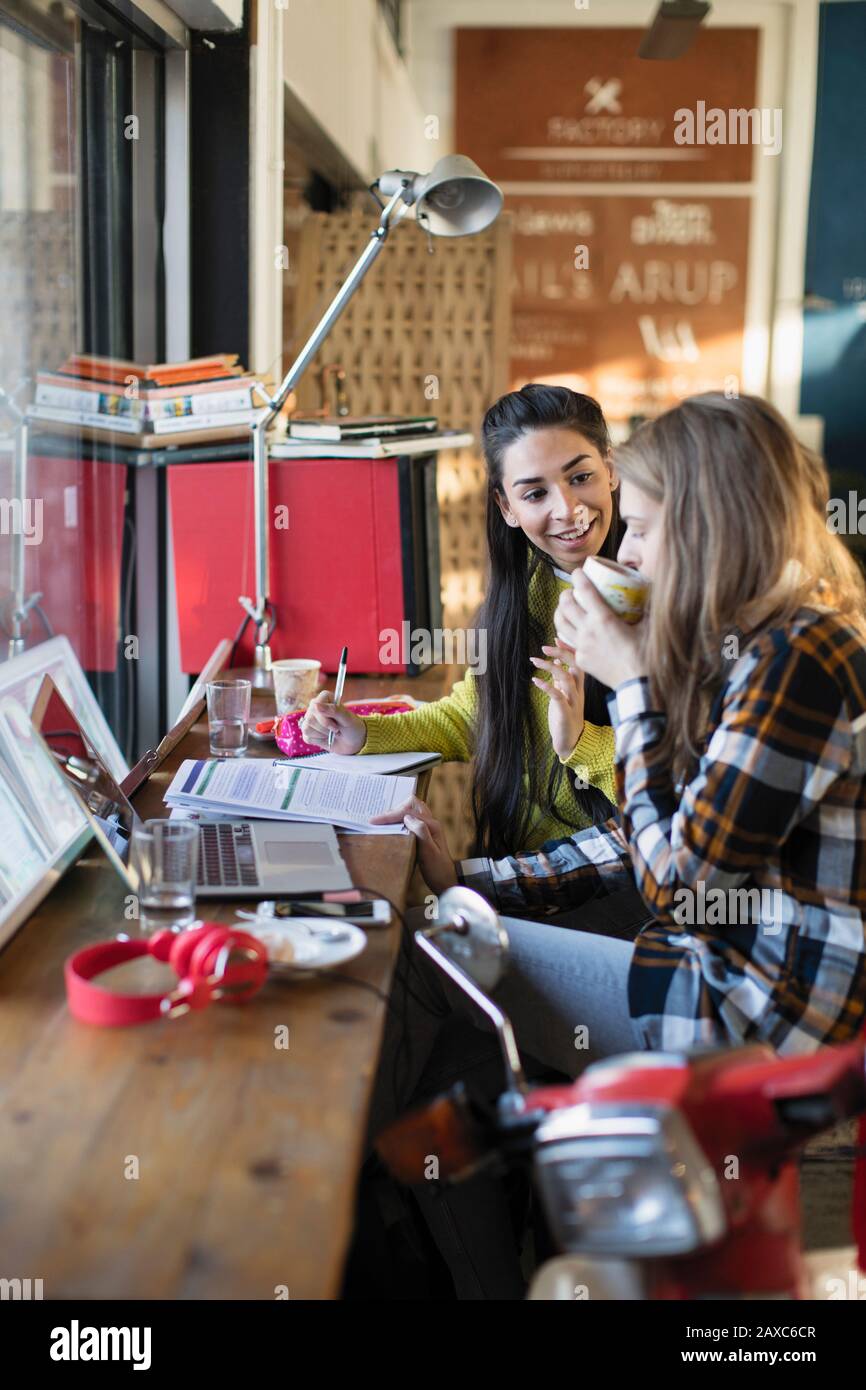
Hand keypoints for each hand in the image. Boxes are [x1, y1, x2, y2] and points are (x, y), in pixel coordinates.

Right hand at [300, 690, 365, 753]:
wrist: (353, 742)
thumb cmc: (352, 727)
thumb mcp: (347, 719)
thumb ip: (333, 710)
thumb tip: (316, 705)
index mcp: (325, 698)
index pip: (315, 705)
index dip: (324, 718)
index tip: (336, 724)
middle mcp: (315, 707)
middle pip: (310, 718)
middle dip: (325, 728)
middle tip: (336, 729)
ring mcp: (310, 719)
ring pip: (307, 728)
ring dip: (322, 734)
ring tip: (331, 733)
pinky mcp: (308, 731)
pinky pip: (307, 737)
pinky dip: (319, 740)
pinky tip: (326, 738)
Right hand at [370, 795, 457, 895]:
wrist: (445, 881)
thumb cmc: (438, 870)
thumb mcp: (429, 853)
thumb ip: (421, 833)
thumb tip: (408, 817)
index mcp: (432, 825)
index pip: (408, 813)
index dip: (390, 815)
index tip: (374, 821)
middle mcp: (431, 823)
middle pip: (411, 805)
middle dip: (393, 810)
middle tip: (378, 820)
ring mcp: (428, 828)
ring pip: (411, 810)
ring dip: (396, 813)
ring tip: (381, 821)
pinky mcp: (424, 834)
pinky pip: (411, 820)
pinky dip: (399, 820)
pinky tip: (391, 828)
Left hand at [530, 643, 584, 759]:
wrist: (572, 742)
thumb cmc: (567, 716)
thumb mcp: (565, 694)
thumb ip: (563, 678)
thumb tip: (558, 660)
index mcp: (578, 686)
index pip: (579, 662)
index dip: (569, 649)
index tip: (557, 638)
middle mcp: (578, 692)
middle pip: (576, 666)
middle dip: (562, 654)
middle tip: (544, 647)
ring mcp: (573, 702)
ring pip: (566, 679)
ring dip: (550, 668)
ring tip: (535, 661)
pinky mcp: (565, 713)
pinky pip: (558, 697)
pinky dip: (547, 687)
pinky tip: (536, 681)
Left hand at [554, 572, 647, 690]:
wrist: (637, 684)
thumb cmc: (646, 654)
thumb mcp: (648, 626)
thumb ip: (646, 608)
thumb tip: (650, 593)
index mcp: (604, 619)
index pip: (585, 591)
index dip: (579, 577)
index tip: (579, 571)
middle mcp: (588, 630)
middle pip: (566, 605)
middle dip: (566, 593)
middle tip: (572, 590)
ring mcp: (582, 646)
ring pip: (560, 623)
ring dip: (560, 611)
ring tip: (566, 607)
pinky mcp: (581, 658)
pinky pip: (569, 642)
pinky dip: (568, 632)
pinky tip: (574, 629)